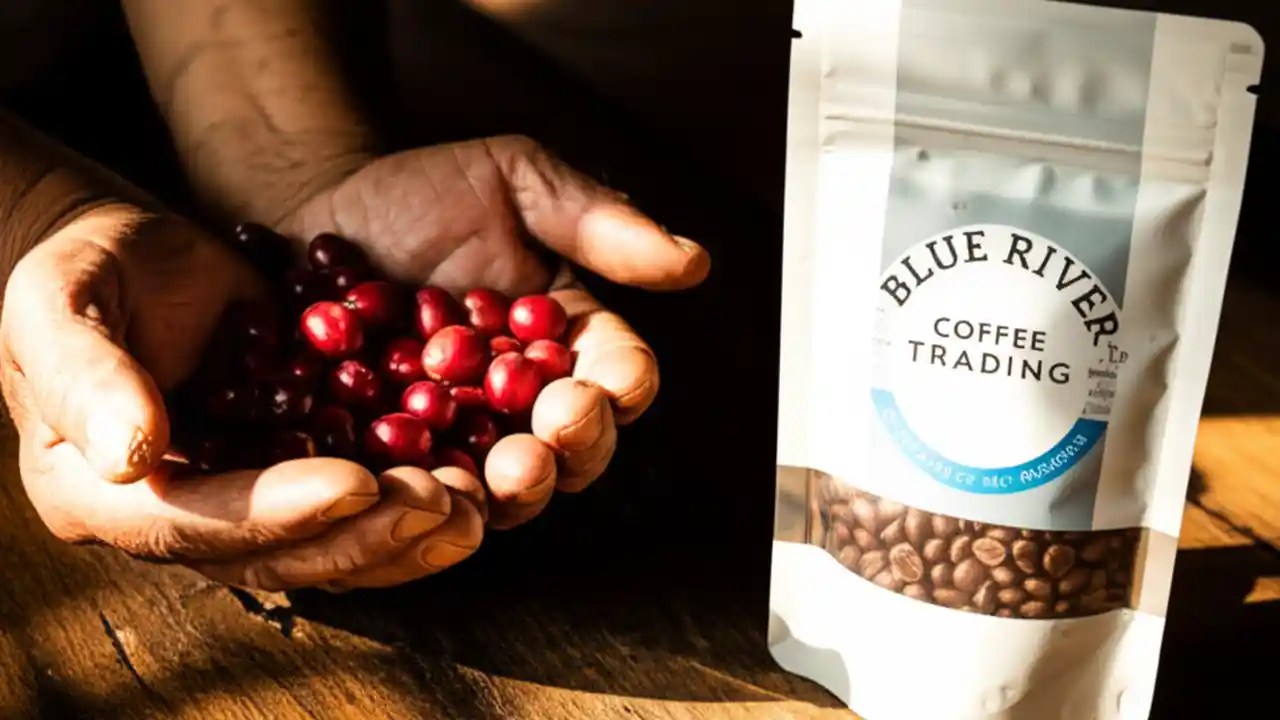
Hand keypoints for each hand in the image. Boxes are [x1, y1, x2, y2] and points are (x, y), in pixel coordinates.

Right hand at [0, 203, 481, 590]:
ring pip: (334, 543)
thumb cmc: (84, 267)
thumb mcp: (60, 303)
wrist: (142, 256)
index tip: (357, 483)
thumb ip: (86, 377)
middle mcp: (182, 520)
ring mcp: (247, 504)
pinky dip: (420, 492)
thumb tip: (131, 457)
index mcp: (105, 497)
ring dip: (409, 533)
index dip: (280, 511)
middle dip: (368, 535)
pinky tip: (479, 473)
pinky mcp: (300, 473)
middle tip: (447, 506)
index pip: (198, 524)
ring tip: (478, 504)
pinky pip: (364, 501)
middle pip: (281, 554)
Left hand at [278, 135, 710, 531]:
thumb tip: (692, 260)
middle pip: (572, 448)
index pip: (619, 374)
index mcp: (568, 341)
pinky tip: (410, 492)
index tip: (605, 386)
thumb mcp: (512, 180)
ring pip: (504, 489)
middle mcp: (525, 402)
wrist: (306, 215)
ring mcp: (460, 442)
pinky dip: (421, 501)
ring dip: (507, 491)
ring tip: (490, 478)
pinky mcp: (393, 468)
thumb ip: (596, 219)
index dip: (622, 386)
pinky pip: (416, 498)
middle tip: (546, 441)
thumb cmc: (417, 193)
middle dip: (568, 451)